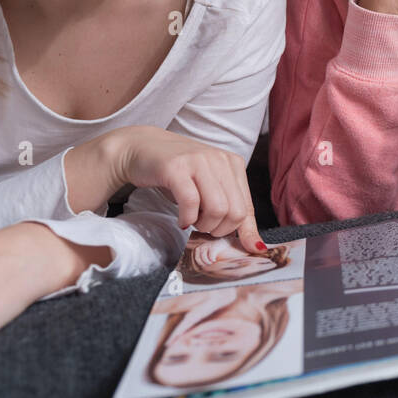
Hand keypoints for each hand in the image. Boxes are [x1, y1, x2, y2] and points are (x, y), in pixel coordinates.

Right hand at [110, 126, 264, 250]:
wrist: (141, 149)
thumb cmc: (178, 174)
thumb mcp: (209, 189)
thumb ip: (231, 211)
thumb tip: (256, 247)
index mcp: (233, 164)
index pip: (247, 207)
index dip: (244, 232)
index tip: (242, 249)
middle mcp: (220, 159)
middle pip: (235, 212)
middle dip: (219, 229)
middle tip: (202, 226)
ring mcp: (199, 161)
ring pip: (217, 209)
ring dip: (203, 225)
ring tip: (192, 220)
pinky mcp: (177, 167)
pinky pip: (191, 202)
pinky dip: (187, 218)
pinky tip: (181, 219)